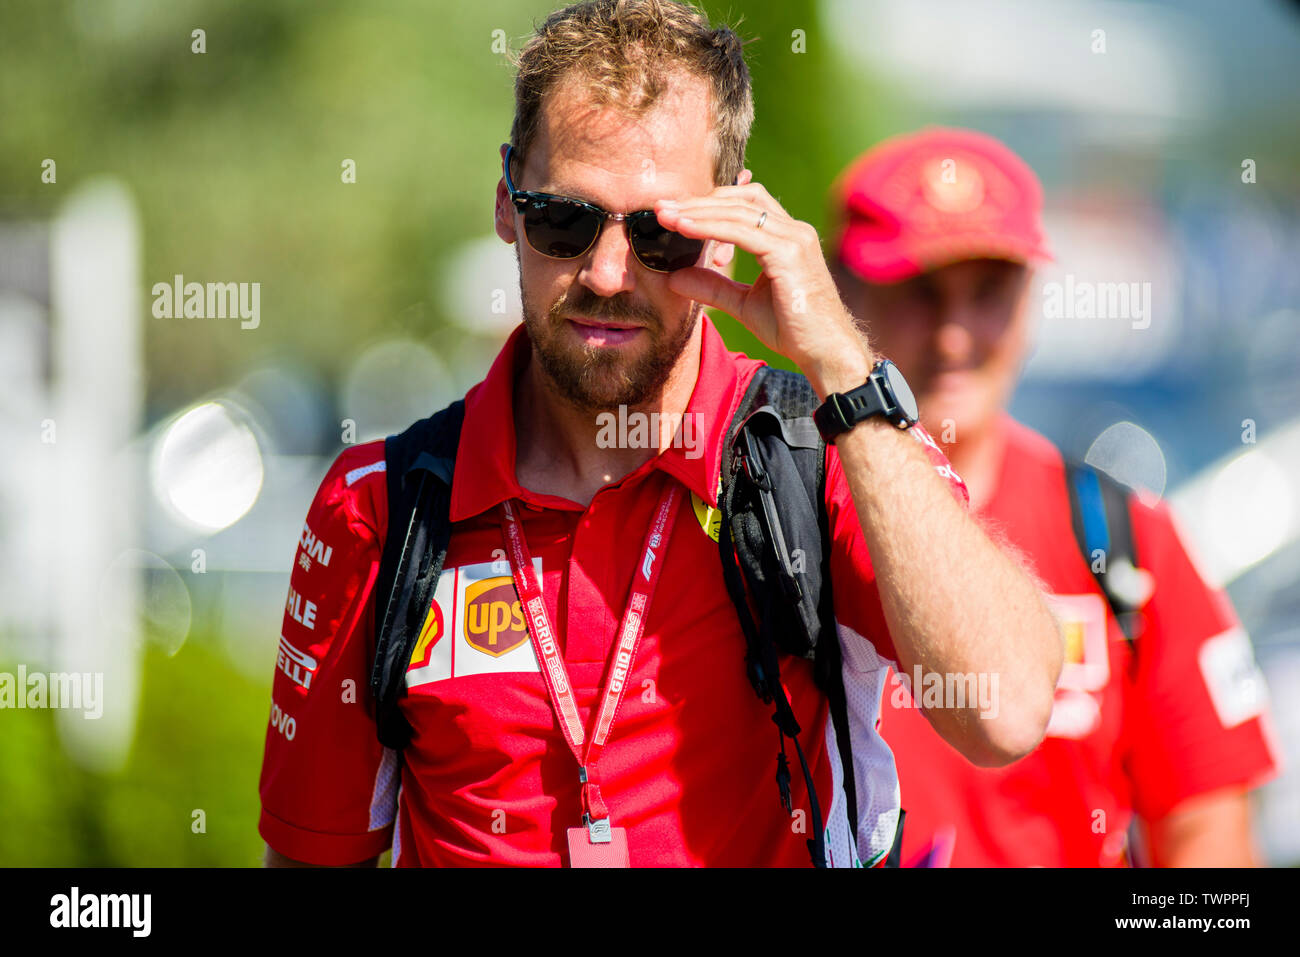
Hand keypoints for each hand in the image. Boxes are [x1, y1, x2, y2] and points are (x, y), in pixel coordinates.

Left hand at [655, 172, 873, 396]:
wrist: (826, 353)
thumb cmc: (794, 330)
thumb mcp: (743, 304)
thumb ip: (713, 287)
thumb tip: (674, 277)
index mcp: (786, 237)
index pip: (745, 204)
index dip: (709, 203)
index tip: (674, 211)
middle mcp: (794, 230)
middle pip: (740, 199)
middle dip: (698, 200)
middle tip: (661, 207)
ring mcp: (795, 239)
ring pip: (739, 211)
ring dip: (698, 211)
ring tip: (666, 215)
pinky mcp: (791, 254)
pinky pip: (743, 232)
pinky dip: (710, 227)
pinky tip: (684, 228)